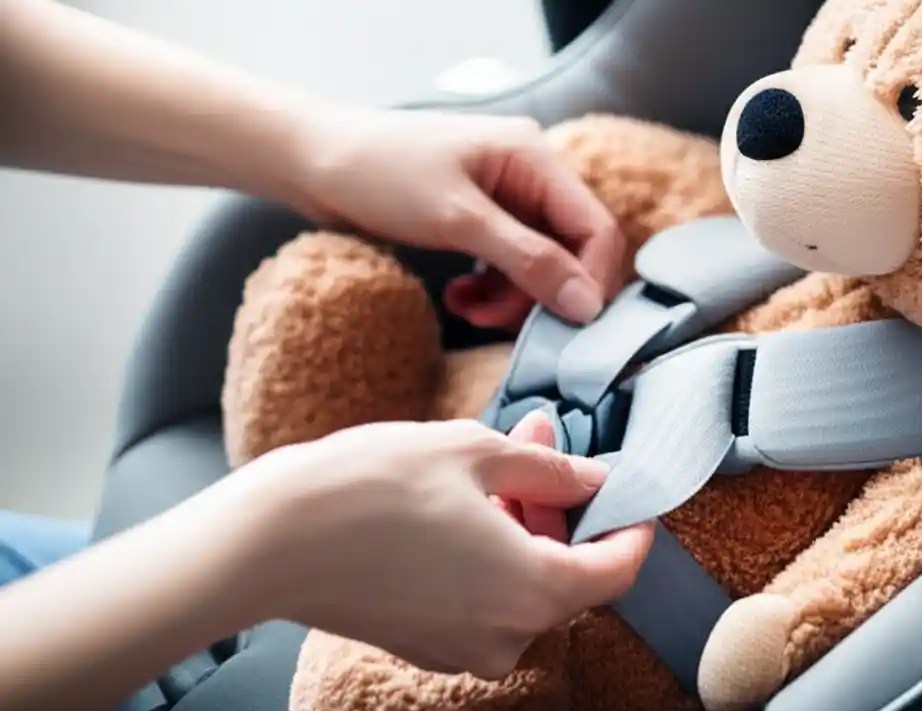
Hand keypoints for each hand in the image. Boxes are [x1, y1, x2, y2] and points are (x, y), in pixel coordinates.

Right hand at [233, 413, 651, 679]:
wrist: (269, 541)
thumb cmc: (371, 489)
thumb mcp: (475, 453)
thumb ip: (548, 470)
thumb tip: (593, 479)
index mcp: (534, 592)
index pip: (618, 570)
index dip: (630, 526)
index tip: (625, 491)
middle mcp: (506, 636)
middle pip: (567, 574)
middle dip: (560, 509)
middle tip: (538, 446)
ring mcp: (462, 648)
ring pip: (522, 584)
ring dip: (521, 526)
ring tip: (491, 464)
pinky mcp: (423, 644)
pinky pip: (481, 599)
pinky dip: (486, 554)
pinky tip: (458, 505)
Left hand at [294, 108, 625, 329]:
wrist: (310, 161)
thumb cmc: (379, 174)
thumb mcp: (458, 220)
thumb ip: (528, 261)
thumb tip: (587, 305)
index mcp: (535, 157)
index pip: (596, 229)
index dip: (588, 282)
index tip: (564, 326)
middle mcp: (530, 175)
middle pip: (570, 252)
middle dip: (540, 295)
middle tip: (494, 320)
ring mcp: (506, 198)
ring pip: (540, 267)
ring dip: (509, 299)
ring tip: (465, 309)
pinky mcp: (480, 220)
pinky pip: (509, 266)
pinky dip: (489, 290)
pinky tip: (457, 298)